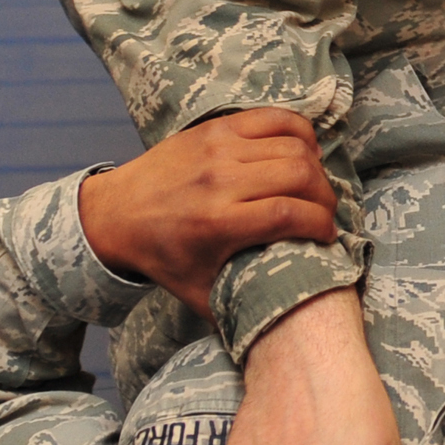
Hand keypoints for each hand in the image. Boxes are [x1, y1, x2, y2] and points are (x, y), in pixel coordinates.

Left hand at [77, 108, 337, 315]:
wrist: (115, 213)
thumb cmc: (163, 256)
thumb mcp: (198, 293)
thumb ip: (238, 307)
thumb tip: (280, 326)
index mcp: (218, 222)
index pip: (291, 214)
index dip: (322, 224)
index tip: (328, 236)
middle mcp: (221, 180)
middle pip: (300, 175)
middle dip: (326, 197)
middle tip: (325, 213)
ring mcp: (219, 147)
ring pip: (294, 145)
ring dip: (316, 167)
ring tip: (314, 188)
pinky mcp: (217, 127)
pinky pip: (275, 117)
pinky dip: (300, 132)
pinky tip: (304, 151)